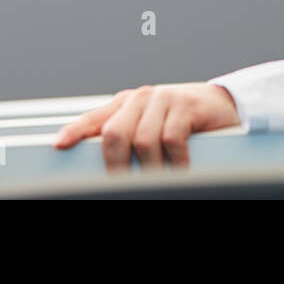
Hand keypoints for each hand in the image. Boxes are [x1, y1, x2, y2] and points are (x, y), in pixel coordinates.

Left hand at [52, 83, 239, 170]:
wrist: (223, 105)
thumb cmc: (183, 119)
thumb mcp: (150, 124)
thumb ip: (127, 135)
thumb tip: (102, 161)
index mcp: (127, 103)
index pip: (95, 117)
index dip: (75, 131)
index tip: (59, 146)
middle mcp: (142, 98)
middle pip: (115, 132)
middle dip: (116, 165)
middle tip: (122, 185)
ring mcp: (165, 99)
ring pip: (143, 140)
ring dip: (149, 168)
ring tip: (158, 181)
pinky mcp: (186, 105)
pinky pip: (172, 138)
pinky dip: (174, 160)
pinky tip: (179, 168)